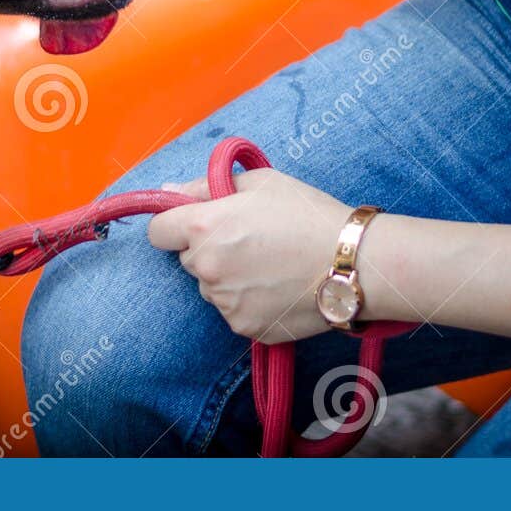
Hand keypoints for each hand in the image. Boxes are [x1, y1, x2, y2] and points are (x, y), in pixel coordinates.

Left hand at [148, 170, 351, 342]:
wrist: (353, 263)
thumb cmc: (308, 214)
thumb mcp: (260, 182)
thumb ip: (206, 187)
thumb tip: (170, 191)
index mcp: (203, 227)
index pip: (158, 231)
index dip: (175, 224)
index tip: (198, 222)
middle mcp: (206, 269)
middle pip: (189, 260)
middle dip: (210, 250)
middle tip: (251, 240)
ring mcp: (224, 303)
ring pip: (213, 287)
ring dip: (230, 277)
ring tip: (272, 264)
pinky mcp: (245, 328)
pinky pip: (235, 311)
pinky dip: (250, 301)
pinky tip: (279, 287)